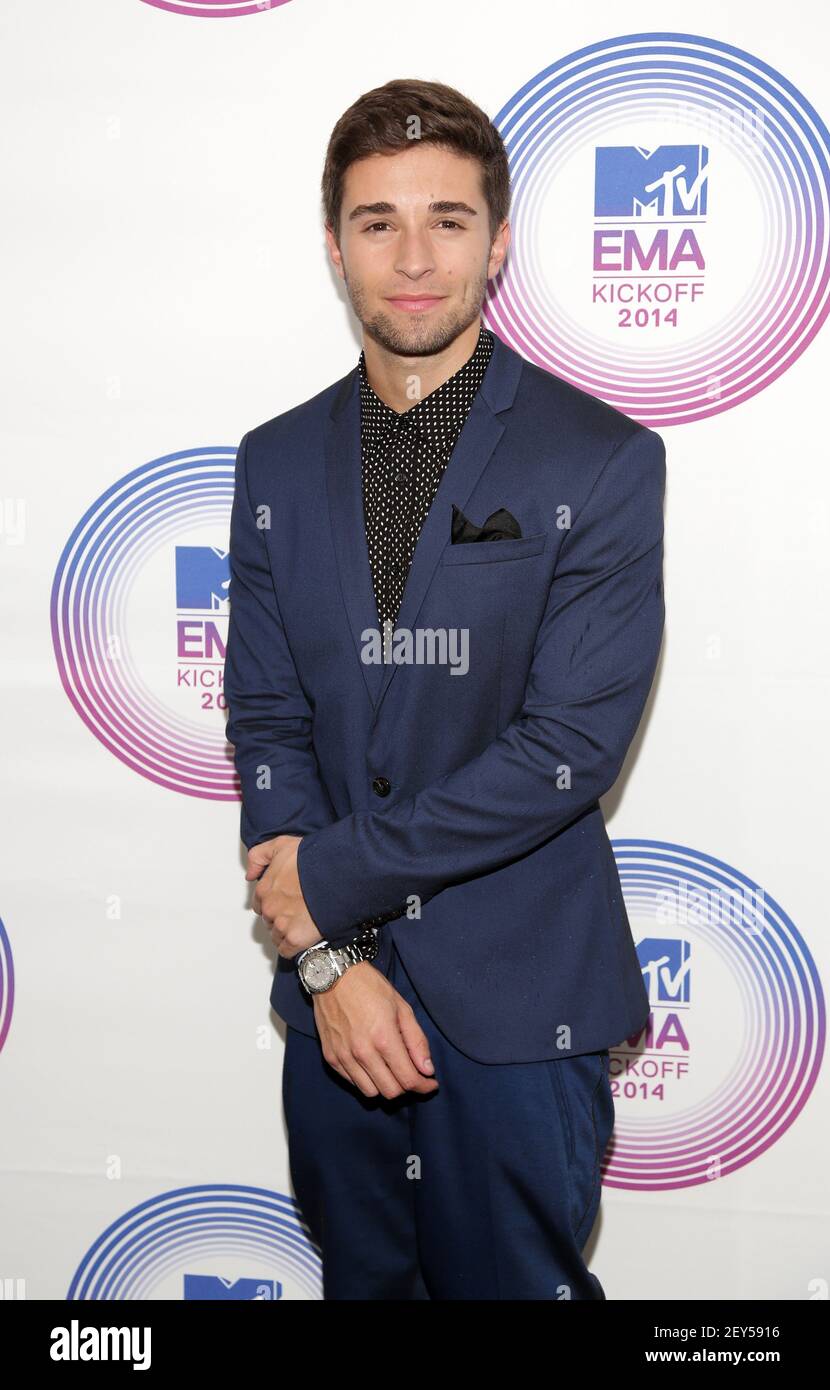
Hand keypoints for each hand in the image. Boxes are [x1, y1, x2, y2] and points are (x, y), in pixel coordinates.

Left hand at [246, 835, 322, 958]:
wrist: (340, 873)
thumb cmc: (315, 858)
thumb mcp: (282, 844)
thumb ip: (259, 856)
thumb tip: (250, 875)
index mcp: (264, 889)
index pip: (261, 903)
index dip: (275, 902)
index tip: (287, 900)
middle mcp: (270, 908)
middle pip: (269, 920)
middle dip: (281, 916)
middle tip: (299, 910)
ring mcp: (282, 924)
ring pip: (277, 936)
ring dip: (287, 932)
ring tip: (304, 921)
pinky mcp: (296, 939)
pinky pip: (287, 950)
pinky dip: (294, 947)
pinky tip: (304, 936)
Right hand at [313, 963, 438, 1099]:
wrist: (333, 975)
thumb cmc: (370, 987)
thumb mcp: (402, 1008)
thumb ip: (416, 1041)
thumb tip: (427, 1070)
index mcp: (384, 1038)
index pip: (408, 1080)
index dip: (423, 1086)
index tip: (430, 1083)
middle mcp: (363, 1052)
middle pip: (390, 1092)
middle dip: (406, 1087)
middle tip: (412, 1074)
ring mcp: (344, 1057)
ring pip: (371, 1092)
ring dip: (385, 1085)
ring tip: (390, 1069)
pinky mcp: (331, 1057)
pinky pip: (352, 1082)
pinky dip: (366, 1079)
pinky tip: (372, 1064)